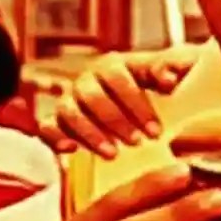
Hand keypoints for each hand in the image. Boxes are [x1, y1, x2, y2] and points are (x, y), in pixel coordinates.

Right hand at [38, 45, 199, 157]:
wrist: (139, 100)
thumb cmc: (157, 86)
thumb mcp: (171, 73)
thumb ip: (174, 68)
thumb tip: (168, 79)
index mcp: (113, 66)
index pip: (119, 79)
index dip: (136, 105)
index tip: (156, 131)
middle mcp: (87, 80)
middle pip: (92, 96)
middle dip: (115, 121)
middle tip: (137, 143)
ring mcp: (70, 100)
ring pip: (69, 111)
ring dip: (89, 134)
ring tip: (112, 154)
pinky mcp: (57, 121)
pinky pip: (46, 126)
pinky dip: (54, 137)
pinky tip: (70, 151)